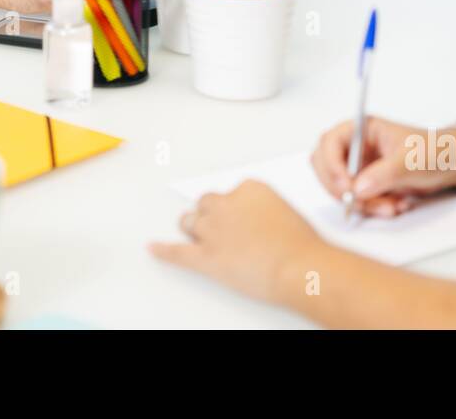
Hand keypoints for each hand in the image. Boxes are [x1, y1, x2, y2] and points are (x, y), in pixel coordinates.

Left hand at [149, 180, 324, 303]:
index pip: (231, 192)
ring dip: (194, 228)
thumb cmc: (301, 244)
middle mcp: (227, 204)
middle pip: (206, 204)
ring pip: (190, 222)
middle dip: (212, 216)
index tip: (240, 218)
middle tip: (224, 229)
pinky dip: (163, 250)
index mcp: (249, 188)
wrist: (300, 267)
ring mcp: (213, 230)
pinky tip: (153, 248)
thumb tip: (256, 223)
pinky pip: (177, 252)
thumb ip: (263, 212)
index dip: (234, 209)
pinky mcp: (206, 256)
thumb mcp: (287, 212)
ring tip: (200, 236)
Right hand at [311, 117, 455, 217]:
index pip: (330, 142)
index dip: (331, 164)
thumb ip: (384, 173)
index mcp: (362, 129)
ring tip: (392, 206)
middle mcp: (357, 147)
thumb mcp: (412, 160)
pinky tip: (396, 205)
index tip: (346, 186)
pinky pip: (358, 201)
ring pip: (341, 189)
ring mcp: (361, 167)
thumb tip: (358, 188)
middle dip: (342, 189)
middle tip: (359, 202)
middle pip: (326, 168)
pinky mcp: (369, 186)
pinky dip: (373, 208)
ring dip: (363, 203)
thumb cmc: (437, 150)